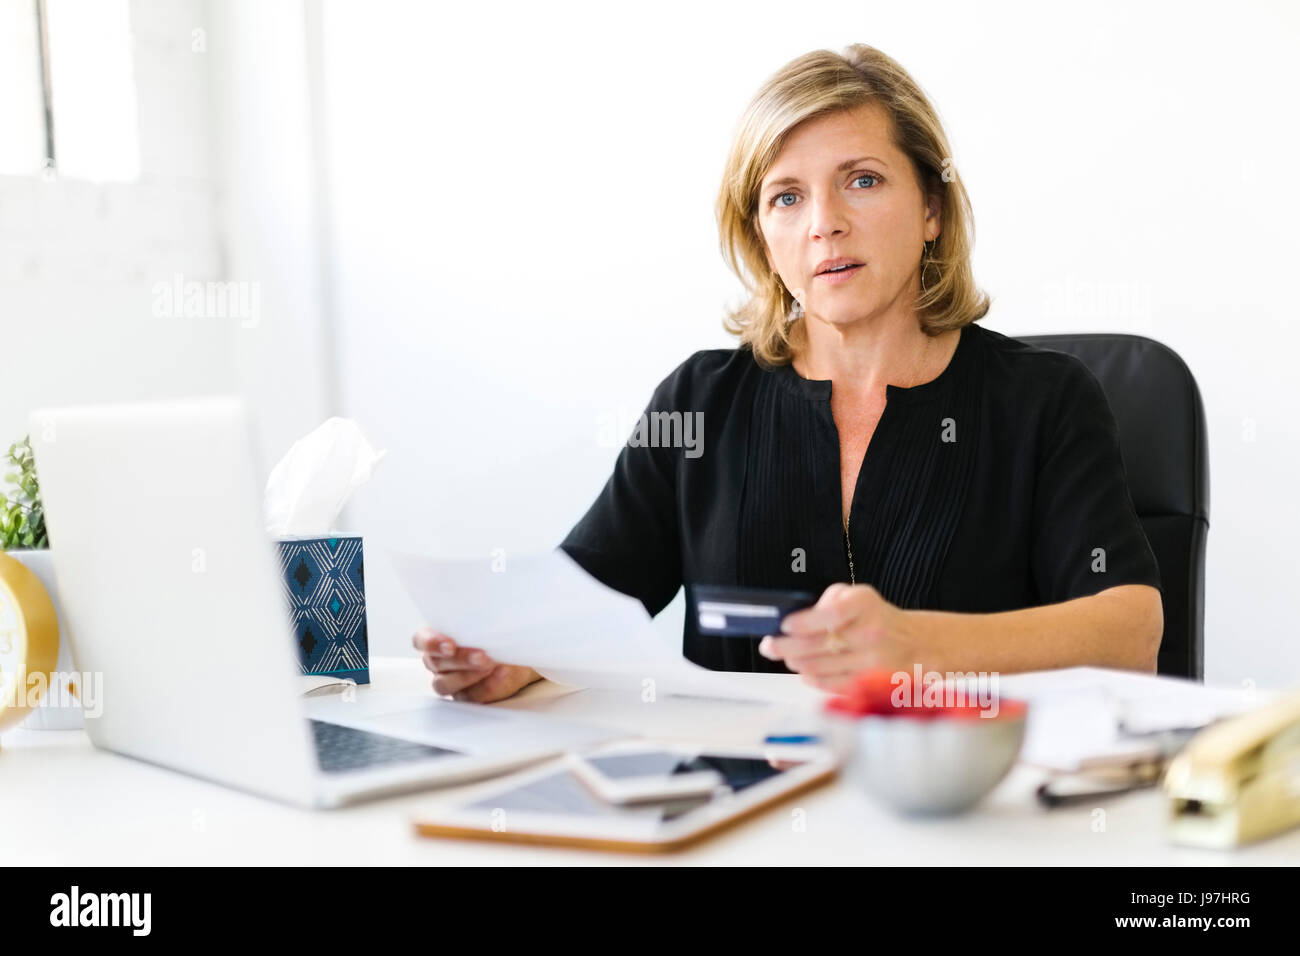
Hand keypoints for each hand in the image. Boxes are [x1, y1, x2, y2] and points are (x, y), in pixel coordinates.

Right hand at [412, 627, 542, 702]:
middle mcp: (437, 662)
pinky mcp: (466, 696)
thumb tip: (490, 617)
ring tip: (491, 665)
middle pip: (436, 663)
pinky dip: (488, 685)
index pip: (421, 640)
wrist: (516, 654)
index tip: (450, 644)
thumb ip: (482, 621)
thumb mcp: (490, 622)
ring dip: (469, 675)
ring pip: (445, 684)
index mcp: (436, 638)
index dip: (431, 643)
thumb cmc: (495, 633)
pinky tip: (501, 674)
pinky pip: (472, 696)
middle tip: (481, 656)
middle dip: (460, 659)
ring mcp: (449, 682)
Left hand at [756, 583, 918, 692]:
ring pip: (818, 667)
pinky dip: (811, 678)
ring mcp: (871, 662)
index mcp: (865, 604)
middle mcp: (870, 632)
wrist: (914, 643)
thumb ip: (827, 602)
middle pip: (816, 645)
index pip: (830, 614)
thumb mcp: (856, 596)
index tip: (784, 626)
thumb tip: (795, 621)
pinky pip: (830, 684)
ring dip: (795, 663)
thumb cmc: (875, 617)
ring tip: (786, 657)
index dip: (803, 622)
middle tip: (768, 646)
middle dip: (784, 647)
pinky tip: (804, 671)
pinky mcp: (868, 684)